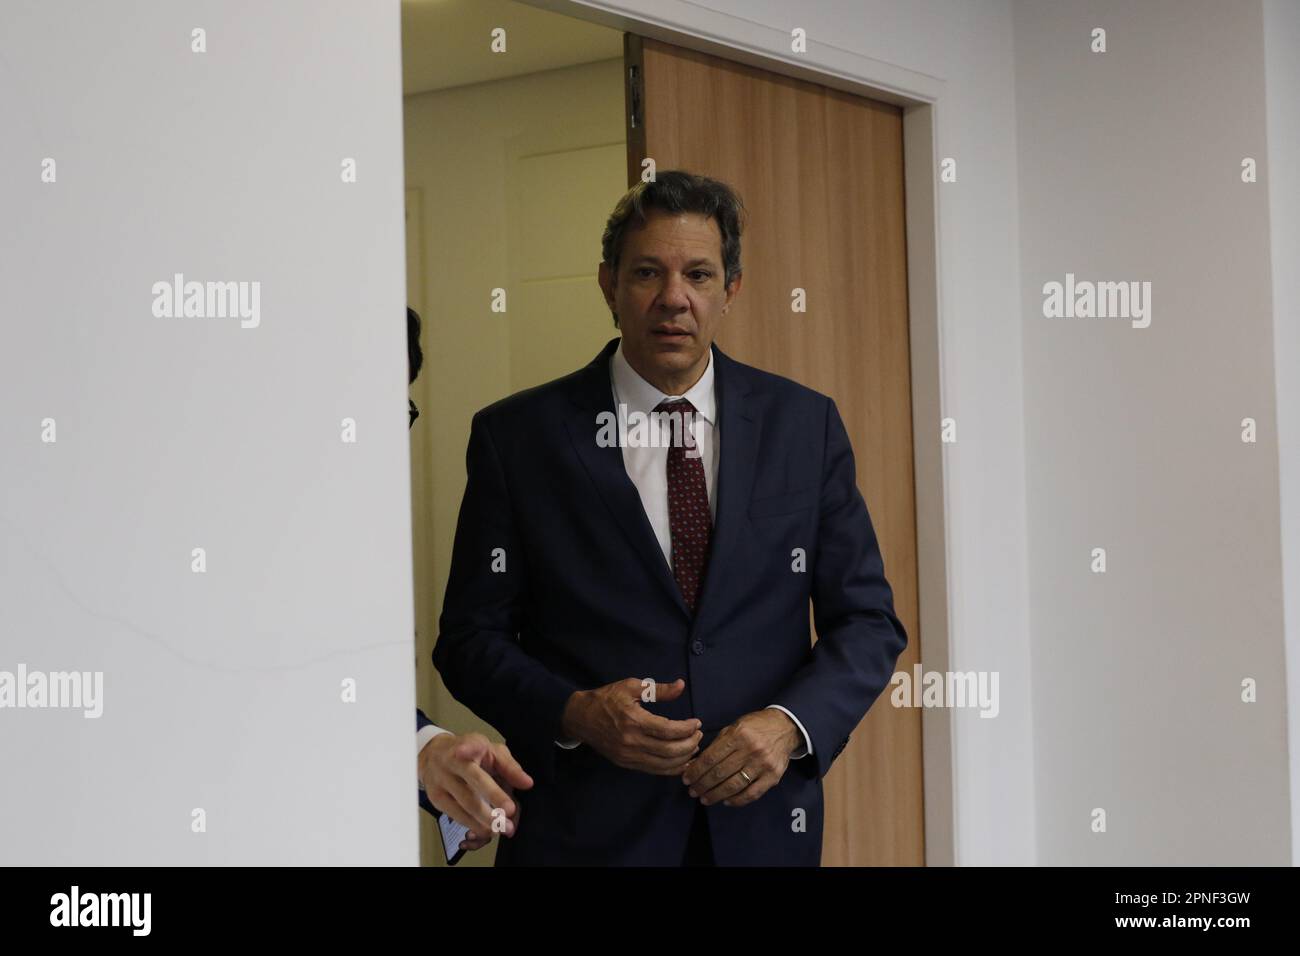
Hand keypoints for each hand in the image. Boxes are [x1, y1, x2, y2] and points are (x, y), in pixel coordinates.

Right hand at [418, 732, 532, 849]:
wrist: (432, 755)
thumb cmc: (469, 752)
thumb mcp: (491, 751)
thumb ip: (510, 767)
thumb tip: (527, 783)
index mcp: (469, 746)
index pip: (472, 749)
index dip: (470, 751)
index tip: (470, 757)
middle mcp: (452, 763)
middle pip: (473, 781)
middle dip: (492, 799)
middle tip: (509, 815)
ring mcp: (442, 782)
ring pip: (464, 804)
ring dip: (484, 820)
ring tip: (501, 828)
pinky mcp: (436, 799)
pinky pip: (456, 815)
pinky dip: (472, 825)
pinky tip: (486, 831)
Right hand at [561, 678, 701, 774]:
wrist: (581, 718)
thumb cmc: (607, 698)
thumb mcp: (631, 686)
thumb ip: (658, 689)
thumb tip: (681, 685)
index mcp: (634, 720)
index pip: (668, 730)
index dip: (687, 729)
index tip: (697, 723)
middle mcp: (632, 741)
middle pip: (670, 751)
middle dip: (690, 744)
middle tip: (699, 735)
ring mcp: (628, 755)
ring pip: (664, 765)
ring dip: (683, 758)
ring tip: (693, 747)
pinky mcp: (626, 764)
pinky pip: (654, 770)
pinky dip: (671, 769)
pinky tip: (682, 761)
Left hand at [681, 709, 799, 807]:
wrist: (785, 727)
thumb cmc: (755, 726)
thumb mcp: (735, 726)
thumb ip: (719, 743)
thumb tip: (698, 762)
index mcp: (739, 735)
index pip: (711, 757)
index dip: (696, 771)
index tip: (687, 779)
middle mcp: (751, 750)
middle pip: (720, 773)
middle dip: (702, 785)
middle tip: (692, 792)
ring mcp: (763, 765)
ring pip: (734, 786)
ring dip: (716, 795)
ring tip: (705, 799)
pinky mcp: (773, 777)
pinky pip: (752, 794)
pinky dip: (737, 800)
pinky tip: (726, 801)